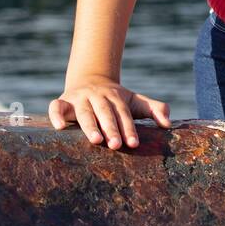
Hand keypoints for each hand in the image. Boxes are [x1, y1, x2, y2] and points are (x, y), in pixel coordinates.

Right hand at [48, 78, 171, 148]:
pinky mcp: (63, 101)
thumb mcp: (135, 101)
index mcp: (116, 98)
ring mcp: (79, 99)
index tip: (134, 144)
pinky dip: (56, 115)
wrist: (90, 80)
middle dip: (111, 128)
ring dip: (90, 125)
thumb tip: (168, 124)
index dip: (129, 129)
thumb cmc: (116, 99)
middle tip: (116, 145)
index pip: (123, 114)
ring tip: (96, 140)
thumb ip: (154, 109)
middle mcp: (97, 97)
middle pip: (105, 113)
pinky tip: (59, 127)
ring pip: (84, 112)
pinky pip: (56, 106)